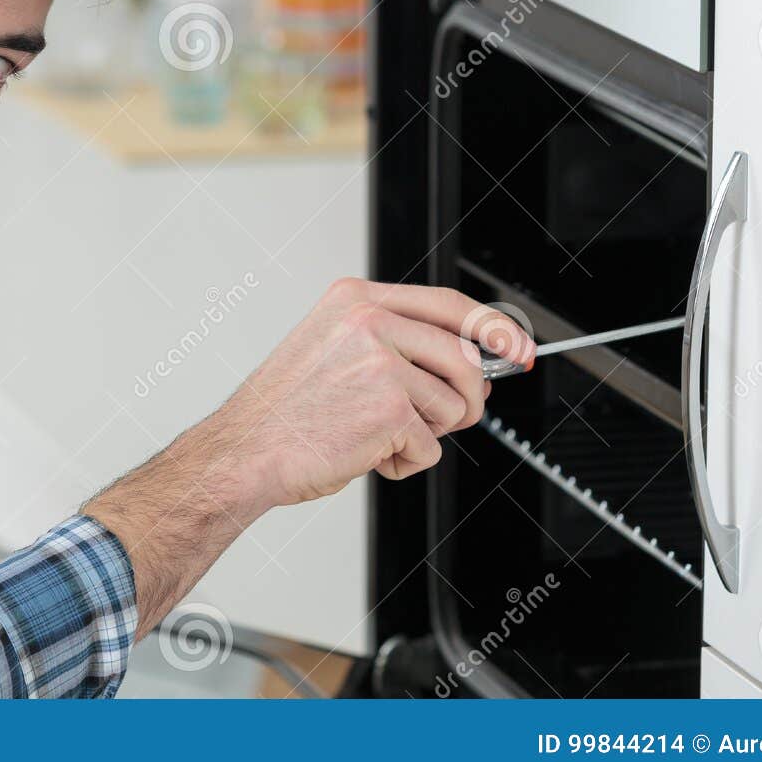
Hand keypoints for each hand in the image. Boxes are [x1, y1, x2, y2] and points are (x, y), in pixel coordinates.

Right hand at [80, 277, 533, 638]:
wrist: (244, 452)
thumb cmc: (283, 413)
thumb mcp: (333, 350)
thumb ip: (397, 345)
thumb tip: (473, 366)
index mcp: (355, 299)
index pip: (450, 303)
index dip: (494, 329)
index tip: (518, 352)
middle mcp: (369, 321)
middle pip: (467, 357)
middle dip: (468, 400)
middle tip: (440, 420)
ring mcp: (381, 362)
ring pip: (453, 406)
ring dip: (424, 434)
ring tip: (373, 435)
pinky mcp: (390, 408)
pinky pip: (430, 446)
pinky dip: (403, 462)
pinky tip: (363, 452)